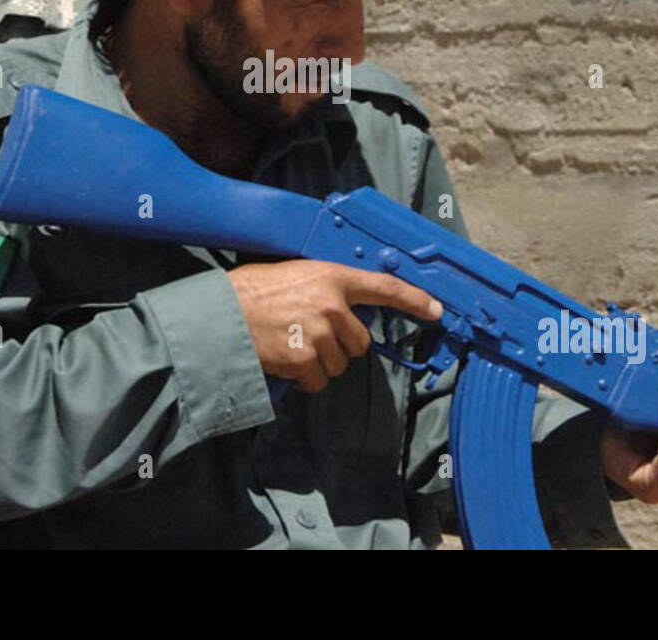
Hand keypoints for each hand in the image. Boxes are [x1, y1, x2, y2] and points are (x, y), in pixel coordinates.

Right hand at [228, 260, 441, 393]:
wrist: (222, 314)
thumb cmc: (252, 291)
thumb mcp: (296, 275)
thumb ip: (327, 288)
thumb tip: (348, 309)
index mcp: (332, 277)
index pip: (385, 287)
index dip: (414, 300)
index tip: (435, 311)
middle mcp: (333, 305)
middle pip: (360, 342)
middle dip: (339, 344)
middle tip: (307, 333)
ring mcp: (320, 334)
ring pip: (340, 364)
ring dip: (320, 362)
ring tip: (291, 344)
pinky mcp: (306, 361)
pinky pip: (319, 381)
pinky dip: (305, 379)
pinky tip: (285, 361)